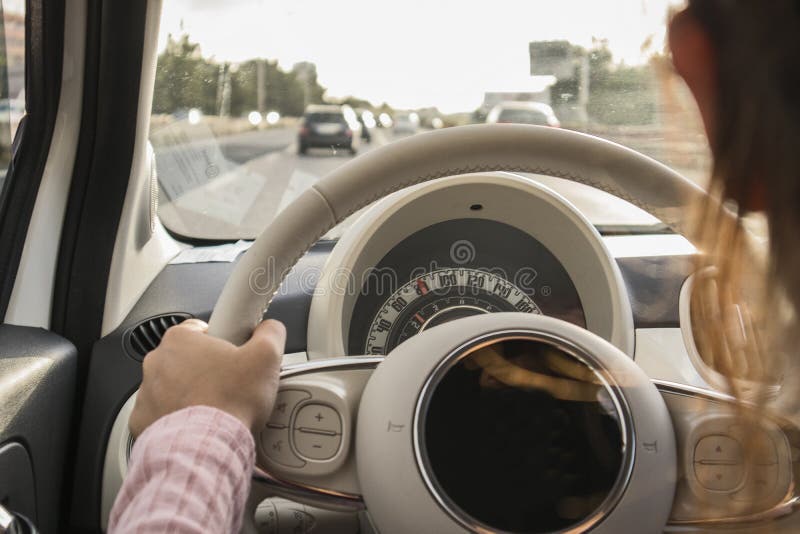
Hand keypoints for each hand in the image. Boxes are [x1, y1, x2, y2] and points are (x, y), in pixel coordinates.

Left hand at [129, 318, 285, 436]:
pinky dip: (180, 417)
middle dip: (208, 369)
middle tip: (231, 384)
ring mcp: (148, 393)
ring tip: (218, 407)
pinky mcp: (144, 420)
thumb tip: (270, 329)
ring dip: (193, 393)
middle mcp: (157, 363)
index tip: (235, 355)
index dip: (223, 341)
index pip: (201, 329)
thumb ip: (270, 333)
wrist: (206, 447)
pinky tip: (200, 423)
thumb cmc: (229, 403)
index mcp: (180, 340)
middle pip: (187, 358)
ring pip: (174, 386)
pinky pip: (163, 413)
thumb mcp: (266, 356)